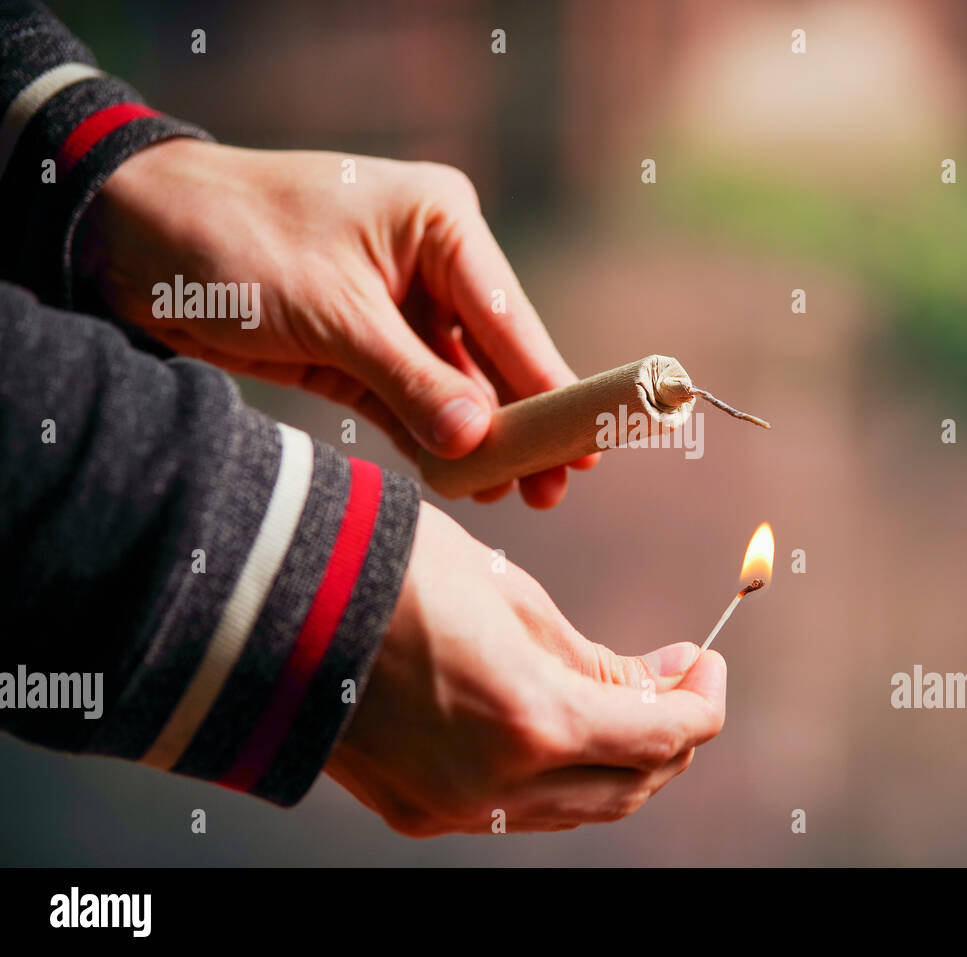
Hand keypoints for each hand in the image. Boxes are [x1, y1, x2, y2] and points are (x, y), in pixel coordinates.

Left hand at [78, 139, 595, 507]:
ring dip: (476, 438)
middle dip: (520, 422)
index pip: (511, 318)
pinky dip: (429, 436)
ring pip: (454, 385)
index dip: (550, 386)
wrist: (132, 239)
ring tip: (512, 494)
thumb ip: (412, 381)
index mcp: (441, 225)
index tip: (588, 442)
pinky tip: (460, 476)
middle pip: (494, 356)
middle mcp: (430, 262)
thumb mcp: (333, 315)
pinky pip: (410, 398)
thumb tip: (481, 441)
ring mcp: (396, 307)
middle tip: (555, 486)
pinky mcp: (359, 346)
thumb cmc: (237, 243)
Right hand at [325, 503, 727, 835]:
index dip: (703, 700)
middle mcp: (498, 786)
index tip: (707, 659)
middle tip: (678, 676)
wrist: (264, 597)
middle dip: (671, 732)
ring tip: (626, 694)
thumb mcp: (512, 593)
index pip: (663, 736)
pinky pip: (518, 808)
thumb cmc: (393, 568)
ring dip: (619, 758)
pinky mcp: (413, 812)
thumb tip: (657, 680)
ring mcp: (452, 809)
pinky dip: (559, 772)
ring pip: (577, 807)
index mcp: (532, 721)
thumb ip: (591, 656)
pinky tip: (558, 722)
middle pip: (630, 786)